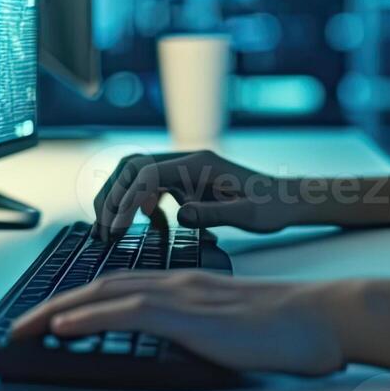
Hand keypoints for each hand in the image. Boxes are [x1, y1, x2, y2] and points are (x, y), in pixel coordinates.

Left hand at [8, 271, 350, 376]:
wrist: (322, 318)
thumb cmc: (289, 327)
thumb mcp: (232, 326)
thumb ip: (201, 327)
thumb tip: (181, 344)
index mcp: (187, 284)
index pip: (119, 285)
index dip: (80, 297)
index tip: (51, 314)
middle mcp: (178, 282)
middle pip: (100, 285)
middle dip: (55, 304)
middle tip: (20, 323)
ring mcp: (183, 296)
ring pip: (104, 294)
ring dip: (58, 310)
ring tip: (25, 326)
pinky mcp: (190, 315)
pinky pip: (128, 311)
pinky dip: (89, 316)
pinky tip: (64, 326)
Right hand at [91, 150, 310, 242]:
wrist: (288, 200)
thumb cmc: (272, 207)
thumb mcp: (248, 215)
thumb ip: (213, 214)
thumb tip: (179, 216)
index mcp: (200, 164)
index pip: (147, 173)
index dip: (127, 199)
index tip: (115, 227)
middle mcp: (188, 161)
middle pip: (133, 167)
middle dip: (112, 195)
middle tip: (101, 228)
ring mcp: (186, 169)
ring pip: (137, 175)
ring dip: (121, 199)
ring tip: (110, 230)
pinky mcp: (188, 182)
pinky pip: (153, 187)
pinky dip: (143, 205)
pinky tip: (152, 228)